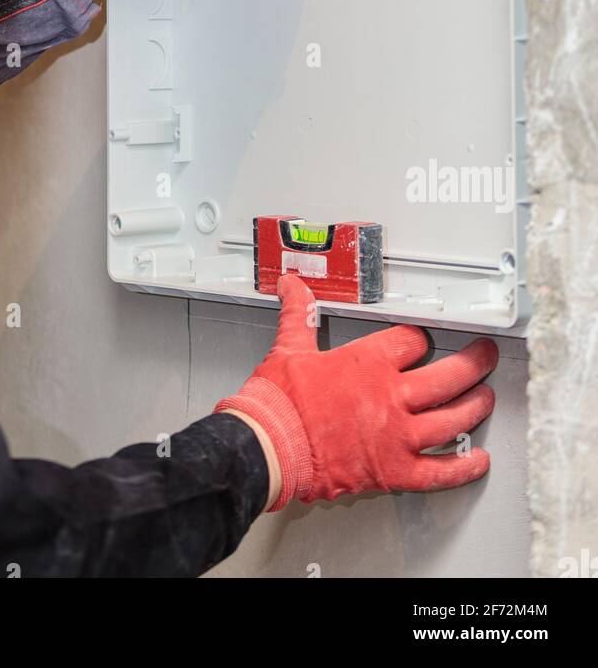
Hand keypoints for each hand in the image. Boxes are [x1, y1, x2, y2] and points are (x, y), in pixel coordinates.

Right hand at [215, 273, 497, 509]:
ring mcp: (398, 436)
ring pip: (453, 419)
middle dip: (473, 363)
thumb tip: (292, 285)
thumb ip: (298, 314)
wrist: (270, 447)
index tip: (422, 339)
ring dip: (475, 407)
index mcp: (369, 363)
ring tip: (486, 399)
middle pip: (448, 376)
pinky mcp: (395, 471)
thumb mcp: (289, 347)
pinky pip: (440, 471)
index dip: (420, 338)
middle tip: (486, 356)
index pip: (412, 341)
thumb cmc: (280, 403)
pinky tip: (478, 462)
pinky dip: (463, 468)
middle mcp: (391, 396)